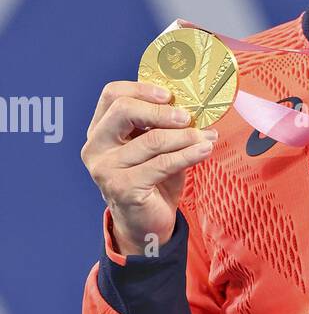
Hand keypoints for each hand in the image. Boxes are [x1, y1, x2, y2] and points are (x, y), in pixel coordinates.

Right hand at [81, 81, 217, 255]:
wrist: (147, 224)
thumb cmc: (152, 181)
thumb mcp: (155, 148)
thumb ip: (163, 126)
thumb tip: (194, 106)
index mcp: (100, 130)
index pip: (111, 95)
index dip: (140, 89)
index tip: (169, 95)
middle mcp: (96, 147)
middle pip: (124, 110)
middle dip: (161, 111)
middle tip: (187, 117)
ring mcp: (106, 169)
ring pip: (151, 140)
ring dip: (185, 136)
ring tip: (207, 137)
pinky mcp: (123, 188)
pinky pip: (162, 164)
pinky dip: (187, 155)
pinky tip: (204, 150)